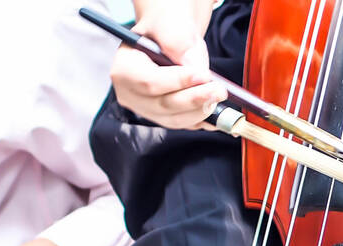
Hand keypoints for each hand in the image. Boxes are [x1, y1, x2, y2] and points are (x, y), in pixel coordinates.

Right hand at [111, 0, 225, 129]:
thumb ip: (177, 41)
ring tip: (219, 94)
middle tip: (219, 90)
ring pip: (174, 119)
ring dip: (200, 110)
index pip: (148, 82)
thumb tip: (193, 67)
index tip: (203, 75)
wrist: (170, 37)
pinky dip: (201, 119)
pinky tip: (216, 110)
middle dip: (194, 99)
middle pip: (162, 105)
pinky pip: (183, 124)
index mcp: (123, 68)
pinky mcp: (161, 117)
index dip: (177, 82)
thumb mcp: (169, 24)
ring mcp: (144, 109)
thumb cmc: (166, 29)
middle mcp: (129, 93)